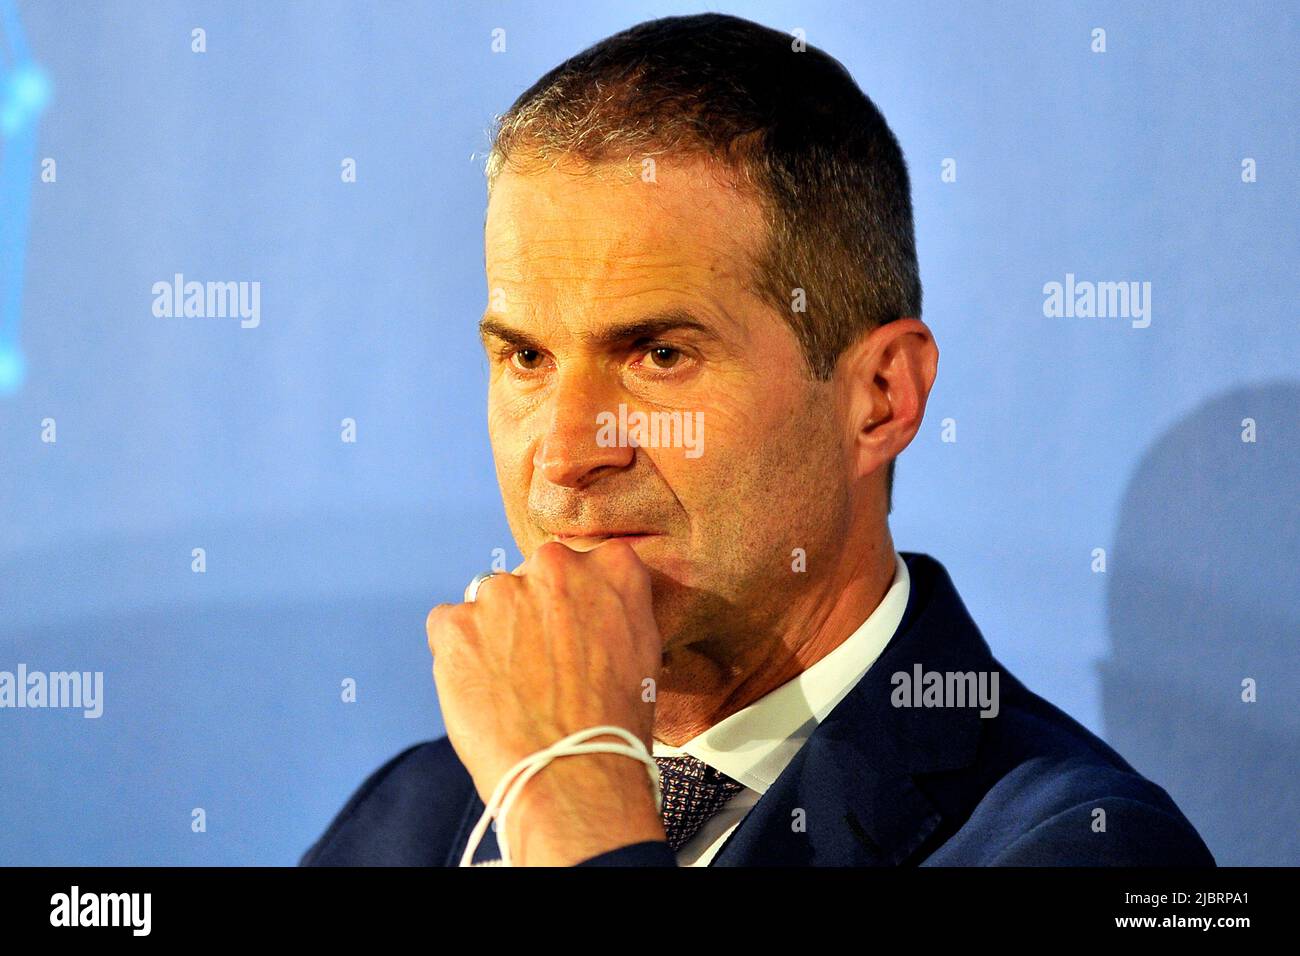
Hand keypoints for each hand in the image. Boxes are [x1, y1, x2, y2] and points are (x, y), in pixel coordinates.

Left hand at [426, 539, 666, 864]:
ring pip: (487, 603)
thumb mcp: (643, 649)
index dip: (573, 603)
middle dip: (530, 614)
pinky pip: (447, 626)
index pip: (583, 564)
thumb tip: (593, 602)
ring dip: (494, 633)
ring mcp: (501, 592)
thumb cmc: (616, 726)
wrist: (574, 776)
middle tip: (541, 667)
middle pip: (531, 578)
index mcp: (612, 567)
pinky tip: (482, 690)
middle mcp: (555, 565)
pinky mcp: (456, 624)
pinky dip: (457, 654)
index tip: (572, 633)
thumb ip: (617, 605)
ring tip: (511, 688)